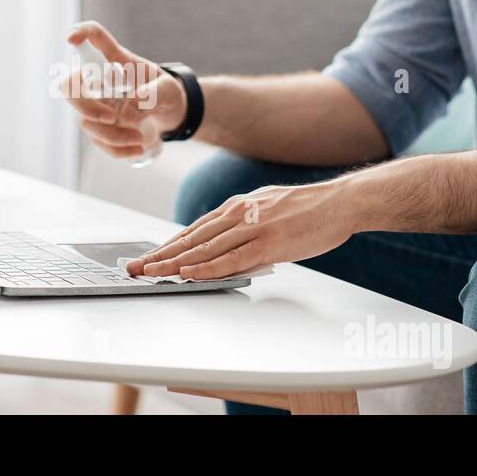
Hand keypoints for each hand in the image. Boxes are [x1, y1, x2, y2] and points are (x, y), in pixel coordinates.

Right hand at [61, 21, 187, 160]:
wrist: (169, 114)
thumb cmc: (166, 93)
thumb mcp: (169, 90)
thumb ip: (153, 94)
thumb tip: (128, 110)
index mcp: (115, 61)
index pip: (95, 39)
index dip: (80, 33)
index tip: (71, 39)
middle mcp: (98, 81)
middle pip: (70, 87)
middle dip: (86, 106)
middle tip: (112, 117)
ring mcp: (95, 105)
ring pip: (85, 120)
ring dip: (112, 135)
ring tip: (141, 139)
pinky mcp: (98, 126)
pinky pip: (97, 140)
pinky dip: (116, 148)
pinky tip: (136, 149)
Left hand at [124, 181, 357, 279]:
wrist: (340, 202)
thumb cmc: (308, 210)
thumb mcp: (267, 211)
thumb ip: (244, 227)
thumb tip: (225, 248)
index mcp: (236, 207)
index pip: (193, 230)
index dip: (167, 245)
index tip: (147, 257)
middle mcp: (238, 214)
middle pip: (191, 238)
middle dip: (160, 255)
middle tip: (135, 268)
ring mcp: (252, 227)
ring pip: (205, 248)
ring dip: (174, 263)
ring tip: (151, 273)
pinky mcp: (268, 242)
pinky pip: (232, 258)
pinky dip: (208, 267)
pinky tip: (189, 273)